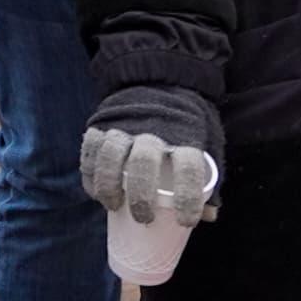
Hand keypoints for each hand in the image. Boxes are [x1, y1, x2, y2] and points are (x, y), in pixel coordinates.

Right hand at [76, 82, 223, 226]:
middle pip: (144, 163)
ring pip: (111, 156)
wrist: (160, 78)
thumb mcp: (206, 142)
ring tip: (113, 206)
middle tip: (144, 218)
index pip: (189, 168)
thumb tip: (211, 216)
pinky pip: (90, 150)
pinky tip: (95, 192)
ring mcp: (125, 124)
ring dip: (108, 186)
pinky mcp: (102, 122)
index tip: (186, 221)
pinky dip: (90, 175)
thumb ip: (207, 177)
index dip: (188, 198)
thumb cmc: (185, 124)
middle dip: (141, 196)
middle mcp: (154, 129)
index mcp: (185, 135)